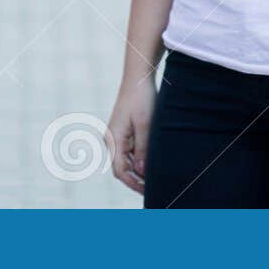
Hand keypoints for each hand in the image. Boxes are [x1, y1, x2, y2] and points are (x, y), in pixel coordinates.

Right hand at [107, 71, 156, 194]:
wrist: (138, 77)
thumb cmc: (141, 98)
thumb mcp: (145, 125)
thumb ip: (143, 150)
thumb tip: (141, 173)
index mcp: (113, 139)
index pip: (120, 171)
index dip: (133, 183)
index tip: (148, 191)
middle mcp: (112, 138)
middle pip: (123, 167)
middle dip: (137, 178)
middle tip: (155, 186)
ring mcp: (117, 134)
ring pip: (127, 159)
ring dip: (140, 167)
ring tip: (157, 174)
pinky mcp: (124, 129)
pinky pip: (130, 149)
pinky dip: (140, 157)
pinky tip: (152, 159)